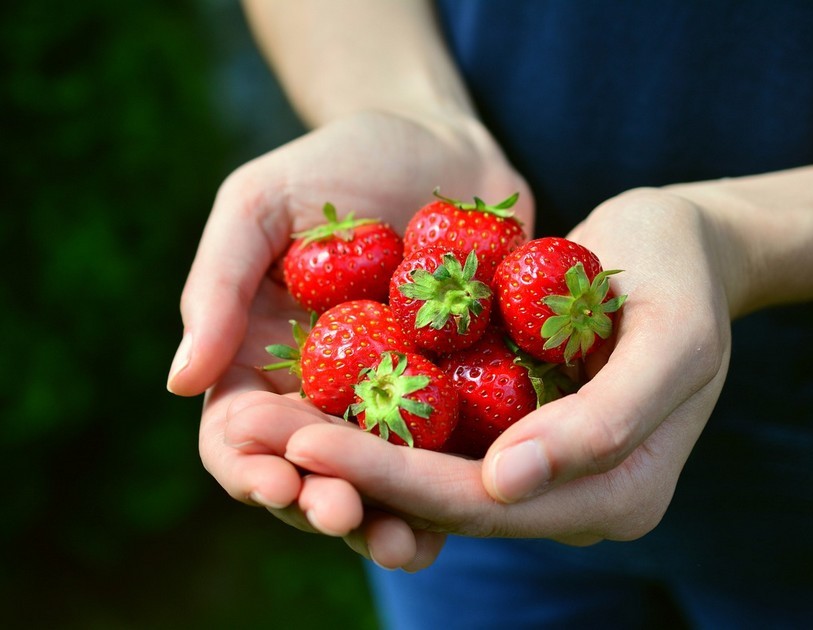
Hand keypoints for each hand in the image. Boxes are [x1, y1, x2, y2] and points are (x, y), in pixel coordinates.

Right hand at [168, 110, 531, 568]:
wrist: (441, 146)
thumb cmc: (337, 163)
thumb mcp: (259, 203)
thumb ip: (216, 286)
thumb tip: (179, 382)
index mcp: (267, 359)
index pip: (242, 434)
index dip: (249, 468)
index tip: (273, 483)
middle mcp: (331, 392)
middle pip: (317, 471)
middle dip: (324, 505)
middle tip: (346, 519)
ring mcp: (401, 398)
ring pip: (389, 479)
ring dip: (393, 517)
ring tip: (408, 542)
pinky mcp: (467, 390)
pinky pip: (463, 445)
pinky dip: (465, 479)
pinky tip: (481, 498)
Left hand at [243, 187, 734, 562]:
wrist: (677, 245)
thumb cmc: (683, 277)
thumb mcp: (673, 339)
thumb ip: (608, 421)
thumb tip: (509, 483)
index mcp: (616, 493)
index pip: (486, 503)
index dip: (394, 479)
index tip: (306, 441)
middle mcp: (565, 496)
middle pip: (441, 500)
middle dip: (347, 472)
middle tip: (255, 435)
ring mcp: (534, 464)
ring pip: (426, 475)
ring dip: (343, 453)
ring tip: (257, 425)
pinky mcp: (509, 425)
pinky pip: (433, 434)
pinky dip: (373, 420)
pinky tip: (306, 396)